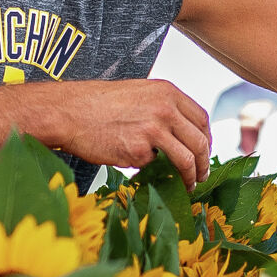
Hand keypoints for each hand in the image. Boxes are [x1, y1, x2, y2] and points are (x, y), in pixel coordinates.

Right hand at [45, 80, 210, 184]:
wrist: (70, 111)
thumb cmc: (99, 104)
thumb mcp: (139, 93)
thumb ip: (164, 108)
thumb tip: (183, 133)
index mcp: (167, 92)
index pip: (201, 119)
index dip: (207, 139)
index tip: (204, 152)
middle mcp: (165, 109)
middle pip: (199, 142)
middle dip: (204, 163)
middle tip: (202, 175)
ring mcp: (153, 130)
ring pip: (186, 160)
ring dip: (191, 176)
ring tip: (188, 184)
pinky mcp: (139, 151)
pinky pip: (153, 165)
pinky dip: (149, 168)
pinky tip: (135, 162)